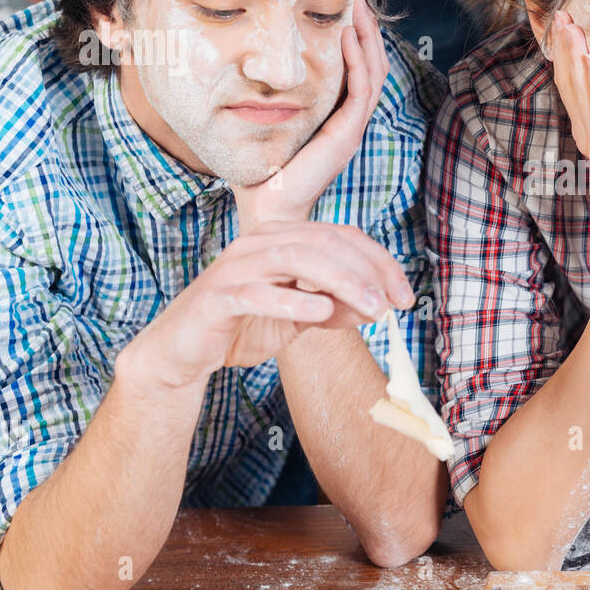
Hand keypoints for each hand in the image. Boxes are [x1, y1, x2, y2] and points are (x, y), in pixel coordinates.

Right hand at [121, 220, 414, 387]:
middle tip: (392, 304)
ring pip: (296, 258)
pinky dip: (292, 300)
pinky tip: (321, 313)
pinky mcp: (218, 295)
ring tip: (371, 309)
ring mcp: (237, 265)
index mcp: (283, 238)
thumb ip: (336, 308)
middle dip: (366, 271)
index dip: (379, 262)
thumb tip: (377, 307)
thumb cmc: (242, 328)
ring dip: (341, 282)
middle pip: (324, 241)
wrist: (183, 353)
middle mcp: (260, 242)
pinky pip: (258, 292)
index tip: (406, 295)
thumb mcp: (301, 319)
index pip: (342, 236)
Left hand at [232, 0, 388, 229]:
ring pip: (373, 73)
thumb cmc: (260, 168)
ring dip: (368, 37)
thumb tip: (243, 60)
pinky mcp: (347, 135)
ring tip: (357, 5)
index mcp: (335, 115)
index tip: (343, 2)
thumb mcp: (265, 118)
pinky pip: (361, 91)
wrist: (266, 206)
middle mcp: (349, 119)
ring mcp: (351, 127)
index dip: (356, 35)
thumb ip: (266, 94)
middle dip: (367, 28)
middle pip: (372, 64)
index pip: (356, 67)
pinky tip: (347, 35)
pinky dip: (358, 61)